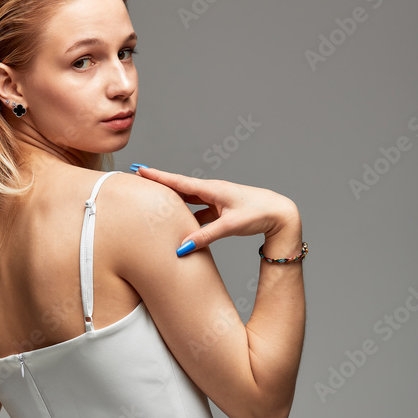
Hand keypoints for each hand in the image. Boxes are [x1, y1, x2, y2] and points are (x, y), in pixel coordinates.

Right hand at [134, 165, 298, 253]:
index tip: (139, 169)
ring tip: (154, 197)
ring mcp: (216, 199)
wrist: (279, 213)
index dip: (158, 176)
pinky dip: (186, 213)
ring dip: (172, 198)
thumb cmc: (258, 214)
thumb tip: (182, 248)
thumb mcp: (230, 226)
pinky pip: (197, 210)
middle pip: (179, 186)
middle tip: (138, 176)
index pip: (178, 181)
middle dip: (159, 182)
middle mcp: (212, 191)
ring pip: (188, 199)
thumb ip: (205, 237)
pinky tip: (180, 221)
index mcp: (212, 189)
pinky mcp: (220, 209)